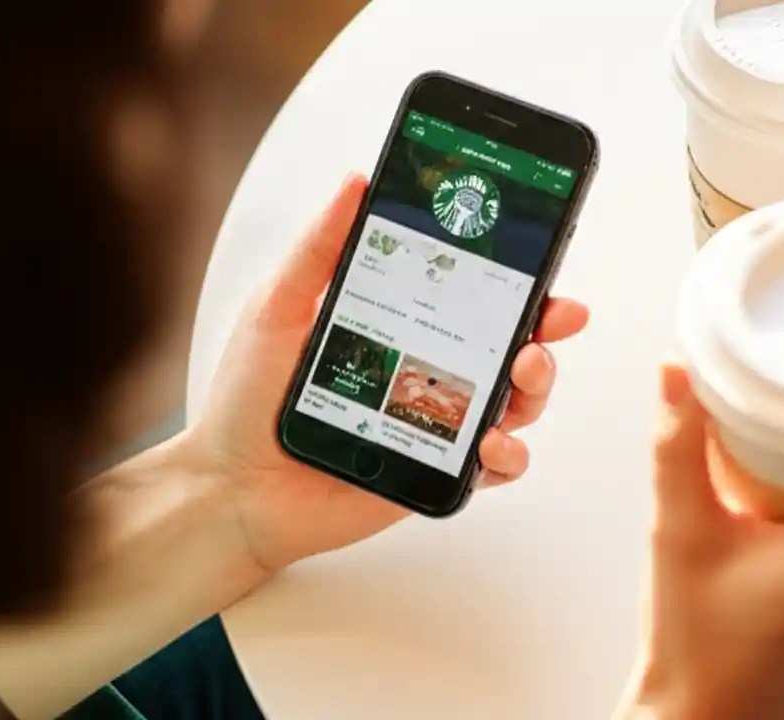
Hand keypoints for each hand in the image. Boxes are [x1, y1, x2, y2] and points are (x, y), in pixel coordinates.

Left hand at [185, 174, 588, 571]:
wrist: (232, 487)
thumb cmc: (248, 400)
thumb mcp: (279, 307)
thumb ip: (320, 248)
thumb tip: (356, 182)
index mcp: (404, 324)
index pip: (475, 293)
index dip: (517, 275)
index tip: (542, 255)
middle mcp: (431, 370)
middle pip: (513, 343)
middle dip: (546, 327)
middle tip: (551, 319)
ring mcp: (439, 422)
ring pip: (518, 401)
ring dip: (536, 385)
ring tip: (522, 373)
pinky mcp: (438, 472)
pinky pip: (496, 467)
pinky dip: (509, 455)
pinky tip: (489, 444)